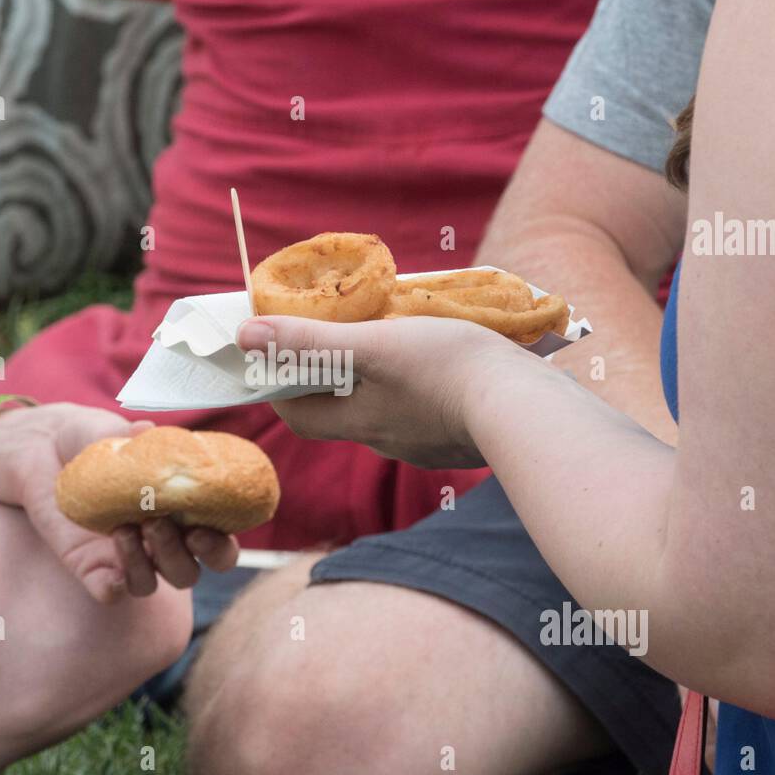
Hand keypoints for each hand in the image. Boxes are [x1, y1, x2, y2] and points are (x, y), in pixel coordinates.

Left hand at [0, 403, 238, 602]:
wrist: (44, 448)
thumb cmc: (96, 438)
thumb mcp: (118, 434)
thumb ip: (138, 440)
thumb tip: (146, 433)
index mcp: (183, 510)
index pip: (220, 541)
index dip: (221, 544)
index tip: (204, 527)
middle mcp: (161, 540)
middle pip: (192, 571)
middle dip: (185, 557)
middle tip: (162, 525)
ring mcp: (127, 556)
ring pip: (155, 583)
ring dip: (148, 563)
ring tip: (124, 528)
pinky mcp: (92, 565)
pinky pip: (111, 590)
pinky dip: (114, 588)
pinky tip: (109, 574)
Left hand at [237, 315, 516, 468]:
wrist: (527, 406)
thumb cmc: (447, 369)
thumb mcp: (373, 343)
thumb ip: (310, 340)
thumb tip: (246, 336)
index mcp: (360, 422)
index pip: (297, 413)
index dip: (278, 384)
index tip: (277, 350)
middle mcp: (387, 440)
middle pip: (340, 410)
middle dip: (330, 374)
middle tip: (337, 331)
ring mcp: (425, 443)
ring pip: (384, 409)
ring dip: (376, 377)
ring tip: (389, 336)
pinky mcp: (457, 438)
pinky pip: (423, 413)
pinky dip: (415, 388)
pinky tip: (435, 362)